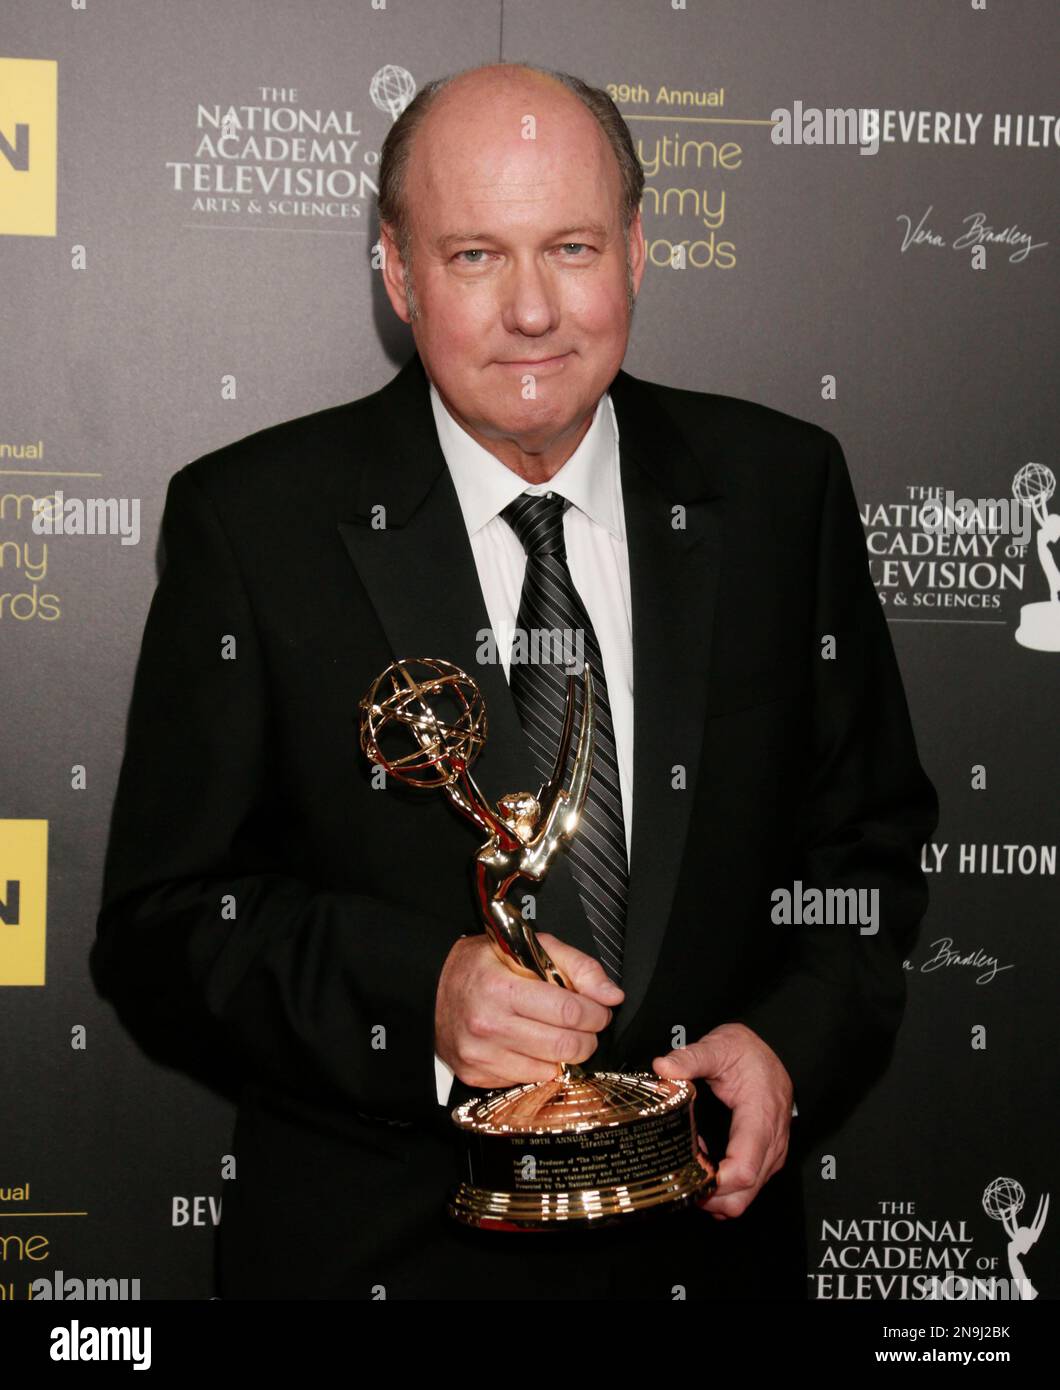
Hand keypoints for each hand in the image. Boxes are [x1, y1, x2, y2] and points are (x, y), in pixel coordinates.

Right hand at [435, 931, 623, 1088]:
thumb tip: (611, 995)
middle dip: (588, 1037)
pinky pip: (529, 1081)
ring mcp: (480, 1055)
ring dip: (567, 1054)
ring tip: (561, 1034)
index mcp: (500, 988)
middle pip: (563, 1045)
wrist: (433, 988)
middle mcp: (487, 1025)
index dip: (595, 1012)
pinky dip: (542, 1066)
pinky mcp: (476, 1076)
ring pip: (550, 1069)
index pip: (567, 1010)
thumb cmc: (485, 965)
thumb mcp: (531, 948)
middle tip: (587, 1026)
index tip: (600, 1010)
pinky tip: (535, 1046)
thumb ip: (578, 966)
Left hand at [652, 1022, 792, 1219]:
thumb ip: (691, 1057)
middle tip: (678, 1178)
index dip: (713, 1183)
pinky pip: (747, 1190)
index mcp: (760, 1119)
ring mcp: (771, 1156)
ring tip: (690, 1168)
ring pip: (745, 1199)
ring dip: (715, 1194)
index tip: (686, 1174)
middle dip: (708, 1197)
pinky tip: (704, 1165)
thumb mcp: (719, 1046)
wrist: (775, 1051)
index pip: (742, 1170)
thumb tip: (663, 1067)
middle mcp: (771, 1145)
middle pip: (742, 1195)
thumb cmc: (749, 1053)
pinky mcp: (766, 1159)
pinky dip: (723, 1189)